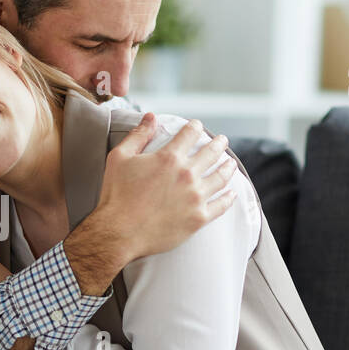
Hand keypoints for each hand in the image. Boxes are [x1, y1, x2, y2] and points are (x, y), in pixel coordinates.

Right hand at [94, 113, 237, 262]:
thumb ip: (138, 135)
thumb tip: (151, 117)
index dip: (194, 127)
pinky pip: (221, 205)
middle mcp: (187, 175)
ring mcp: (195, 197)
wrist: (119, 232)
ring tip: (231, 163)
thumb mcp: (119, 158)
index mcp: (169, 158)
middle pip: (211, 152)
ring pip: (221, 177)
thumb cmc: (116, 195)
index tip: (197, 126)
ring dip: (228, 167)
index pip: (189, 134)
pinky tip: (232, 193)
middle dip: (218, 143)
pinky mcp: (198, 218)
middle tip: (222, 141)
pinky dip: (229, 198)